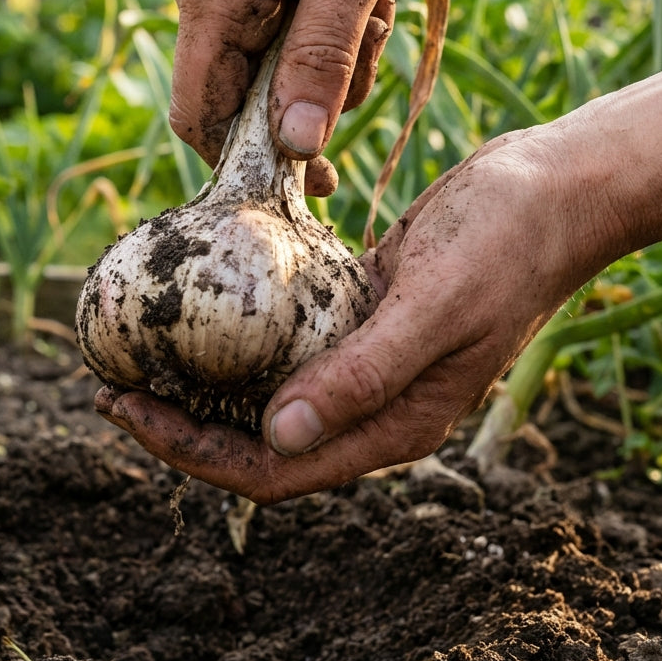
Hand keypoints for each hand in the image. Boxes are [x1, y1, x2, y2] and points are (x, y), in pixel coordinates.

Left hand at [95, 128, 612, 502]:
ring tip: (137, 349)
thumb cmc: (504, 246)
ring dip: (201, 378)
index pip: (274, 469)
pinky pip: (284, 338)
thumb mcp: (435, 308)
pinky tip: (197, 306)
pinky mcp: (356, 314)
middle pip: (256, 438)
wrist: (550, 190)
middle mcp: (371, 404)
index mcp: (392, 425)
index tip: (125, 410)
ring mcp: (363, 360)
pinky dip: (237, 332)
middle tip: (111, 383)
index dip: (192, 452)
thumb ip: (365, 376)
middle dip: (180, 421)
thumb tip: (279, 438)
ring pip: (263, 388)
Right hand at [162, 0, 427, 195]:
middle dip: (307, 88)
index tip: (317, 174)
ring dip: (322, 47)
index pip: (198, 114)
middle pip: (236, 88)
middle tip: (368, 45)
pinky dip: (315, 15)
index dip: (249, 158)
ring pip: (259, 53)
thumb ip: (323, 59)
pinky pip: (267, 16)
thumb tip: (298, 148)